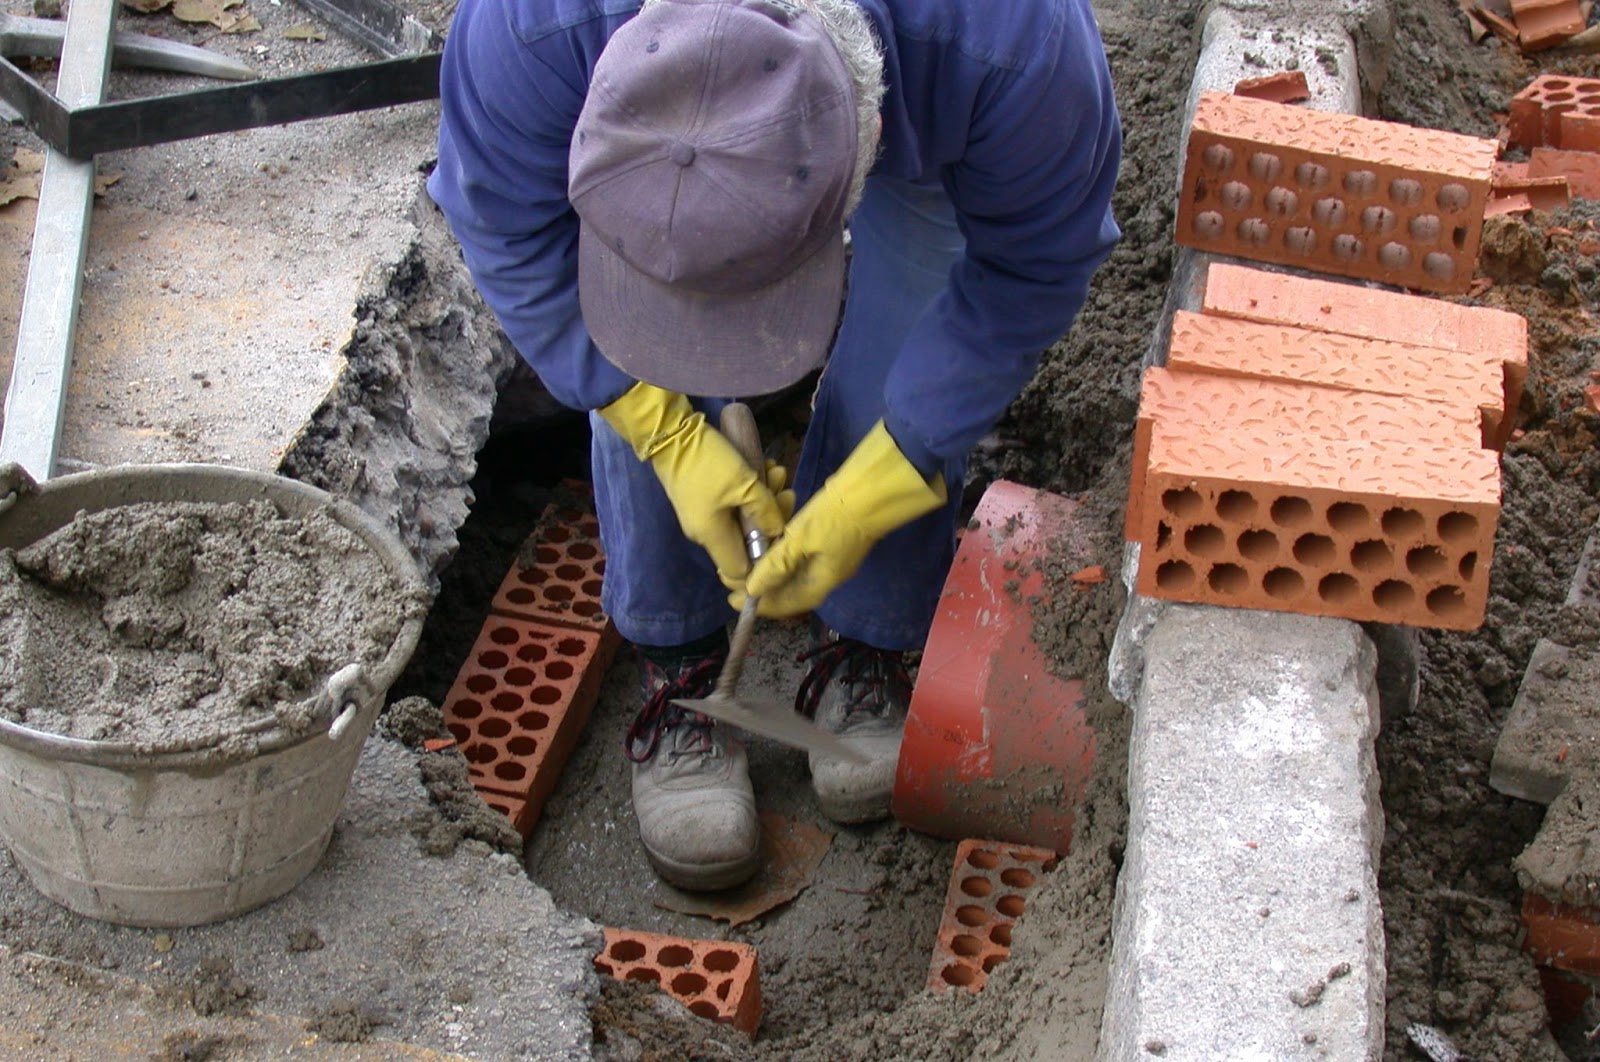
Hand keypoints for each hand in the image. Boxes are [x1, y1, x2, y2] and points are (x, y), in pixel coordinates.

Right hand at [598, 383, 788, 586]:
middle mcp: (706, 534)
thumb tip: (777, 531)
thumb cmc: (708, 462)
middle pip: (746, 541)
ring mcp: (703, 515)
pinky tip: (764, 466)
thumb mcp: (745, 485)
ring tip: (777, 470)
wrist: (670, 432)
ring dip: (765, 497)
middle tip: (786, 492)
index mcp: (712, 538)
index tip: (782, 539)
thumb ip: (766, 512)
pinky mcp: (703, 497)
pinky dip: (750, 489)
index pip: (739, 573)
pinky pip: (732, 502)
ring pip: (743, 518)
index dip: (762, 563)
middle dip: (771, 517)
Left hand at [738, 420, 945, 616]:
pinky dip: (782, 543)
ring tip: (746, 553)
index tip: (733, 598)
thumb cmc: (836, 516)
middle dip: (760, 581)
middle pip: (784, 588)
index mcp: (819, 584)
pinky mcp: (827, 540)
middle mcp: (823, 577)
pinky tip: (769, 533)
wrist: (873, 489)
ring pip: (789, 567)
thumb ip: (776, 565)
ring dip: (769, 559)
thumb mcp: (801, 539)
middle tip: (733, 574)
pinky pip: (797, 549)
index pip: (783, 605)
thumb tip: (752, 590)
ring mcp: (827, 558)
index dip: (757, 603)